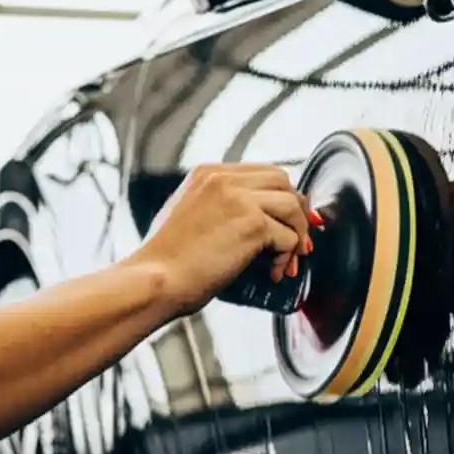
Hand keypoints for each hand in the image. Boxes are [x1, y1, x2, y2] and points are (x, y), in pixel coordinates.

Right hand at [127, 163, 314, 316]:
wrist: (156, 280)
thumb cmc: (166, 261)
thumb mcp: (185, 215)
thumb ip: (216, 206)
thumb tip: (252, 219)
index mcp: (207, 174)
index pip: (261, 172)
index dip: (281, 196)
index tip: (288, 220)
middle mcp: (225, 179)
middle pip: (283, 181)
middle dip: (296, 210)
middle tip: (297, 240)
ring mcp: (241, 199)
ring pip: (293, 205)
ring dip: (297, 234)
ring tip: (287, 260)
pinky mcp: (254, 224)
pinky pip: (289, 237)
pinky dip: (288, 257)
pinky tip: (274, 273)